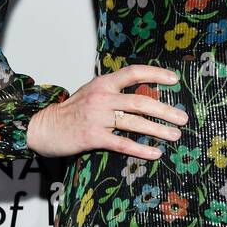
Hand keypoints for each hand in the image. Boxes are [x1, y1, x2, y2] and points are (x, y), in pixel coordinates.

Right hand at [25, 65, 187, 159]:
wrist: (44, 127)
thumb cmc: (72, 110)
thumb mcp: (92, 92)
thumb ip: (115, 91)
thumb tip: (145, 93)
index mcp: (103, 83)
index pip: (133, 73)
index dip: (155, 74)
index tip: (175, 80)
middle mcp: (102, 97)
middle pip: (140, 101)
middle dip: (165, 110)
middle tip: (183, 117)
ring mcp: (97, 117)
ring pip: (135, 123)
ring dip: (158, 130)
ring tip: (175, 135)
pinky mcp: (93, 137)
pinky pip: (123, 143)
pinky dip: (141, 149)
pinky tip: (155, 153)